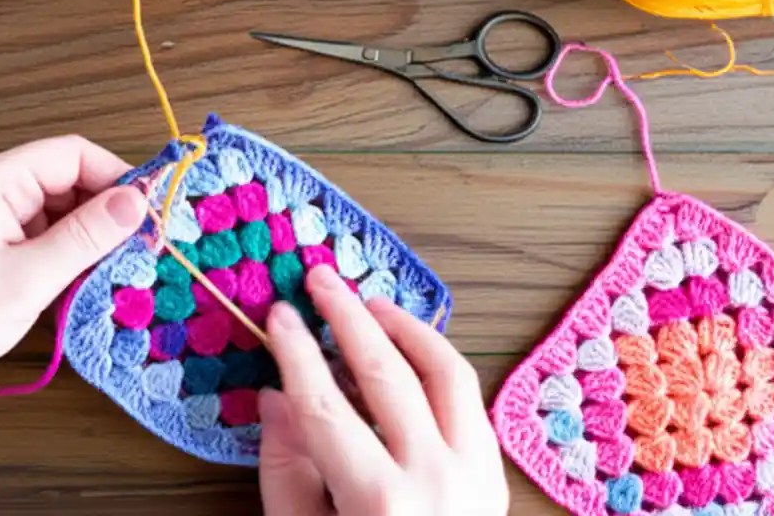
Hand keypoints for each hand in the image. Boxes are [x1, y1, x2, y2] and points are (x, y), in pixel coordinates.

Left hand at [0, 136, 146, 388]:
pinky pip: (38, 233)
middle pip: (66, 179)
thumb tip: (139, 200)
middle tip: (142, 250)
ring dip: (86, 237)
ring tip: (114, 272)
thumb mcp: (27, 280)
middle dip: (106, 211)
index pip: (72, 154)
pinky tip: (79, 283)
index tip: (153, 214)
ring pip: (56, 209)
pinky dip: (63, 254)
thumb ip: (85, 238)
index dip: (118, 177)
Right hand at [259, 265, 507, 515]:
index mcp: (381, 502)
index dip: (297, 353)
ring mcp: (476, 477)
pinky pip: (469, 402)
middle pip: (388, 374)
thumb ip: (285, 471)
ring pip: (448, 375)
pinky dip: (437, 365)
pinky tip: (409, 351)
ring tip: (371, 305)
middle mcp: (436, 480)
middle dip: (348, 318)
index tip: (280, 315)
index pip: (325, 406)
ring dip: (407, 330)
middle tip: (322, 280)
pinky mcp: (494, 478)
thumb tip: (278, 400)